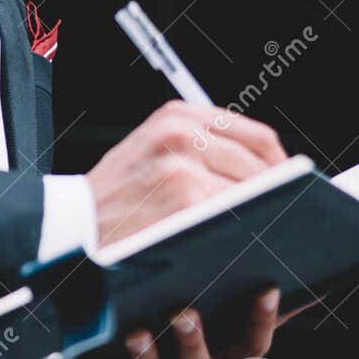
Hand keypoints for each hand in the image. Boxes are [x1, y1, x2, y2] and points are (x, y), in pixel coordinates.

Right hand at [85, 100, 289, 247]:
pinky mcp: (181, 198)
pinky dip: (244, 229)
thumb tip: (260, 171)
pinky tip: (244, 242)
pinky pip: (231, 214)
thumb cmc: (110, 198)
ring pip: (250, 190)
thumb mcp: (150, 151)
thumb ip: (198, 149)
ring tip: (267, 231)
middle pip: (258, 164)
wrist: (67, 225)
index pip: (254, 136)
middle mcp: (180, 132)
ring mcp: (182, 165)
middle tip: (286, 218)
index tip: (291, 189)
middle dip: (277, 195)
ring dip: (264, 214)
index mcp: (177, 116)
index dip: (279, 167)